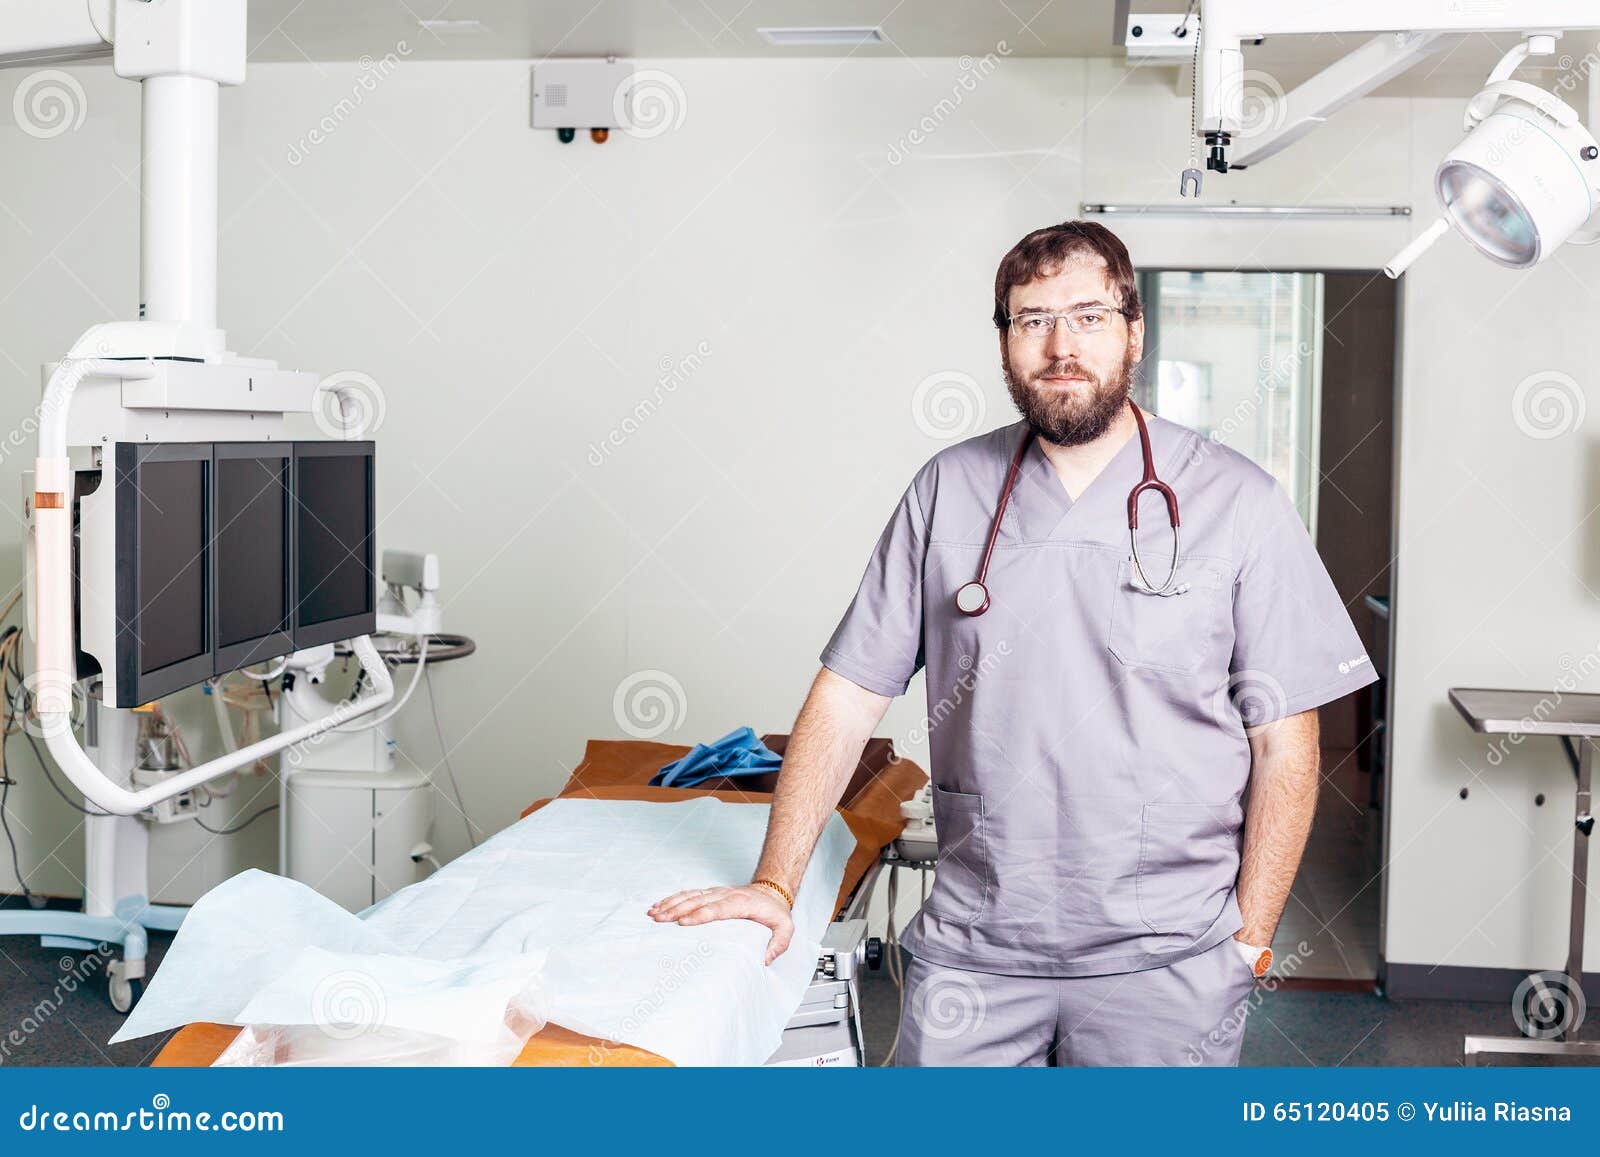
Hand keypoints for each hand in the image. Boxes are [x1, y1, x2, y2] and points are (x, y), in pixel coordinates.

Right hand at [648, 884, 795, 964]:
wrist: (772, 893)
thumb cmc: (775, 914)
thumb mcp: (785, 929)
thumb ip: (777, 944)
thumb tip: (764, 959)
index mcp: (742, 904)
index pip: (719, 908)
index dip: (701, 915)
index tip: (684, 922)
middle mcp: (726, 895)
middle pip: (699, 901)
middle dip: (678, 909)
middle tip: (660, 919)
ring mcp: (717, 893)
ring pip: (691, 896)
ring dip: (671, 903)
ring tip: (653, 913)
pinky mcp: (710, 894)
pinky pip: (689, 894)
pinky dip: (673, 899)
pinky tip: (659, 905)